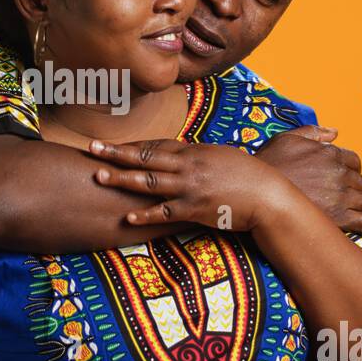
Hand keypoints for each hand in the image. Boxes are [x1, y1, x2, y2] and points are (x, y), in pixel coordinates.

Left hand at [88, 139, 296, 231]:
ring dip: (122, 178)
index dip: (132, 144)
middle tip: (91, 147)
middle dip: (116, 152)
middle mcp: (189, 165)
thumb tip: (186, 155)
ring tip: (99, 176)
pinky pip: (165, 212)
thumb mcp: (223, 158)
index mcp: (195, 151)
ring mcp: (190, 187)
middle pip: (145, 156)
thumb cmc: (250, 177)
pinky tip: (127, 217)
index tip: (112, 143)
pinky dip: (145, 215)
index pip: (156, 144)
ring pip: (149, 180)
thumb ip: (200, 157)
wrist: (270, 197)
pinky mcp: (195, 209)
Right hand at [256, 126, 361, 238]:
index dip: (355, 171)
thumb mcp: (287, 139)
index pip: (354, 162)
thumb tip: (334, 133)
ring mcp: (341, 196)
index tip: (353, 179)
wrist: (259, 191)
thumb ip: (312, 133)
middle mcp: (339, 174)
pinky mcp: (339, 217)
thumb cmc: (269, 164)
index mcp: (330, 154)